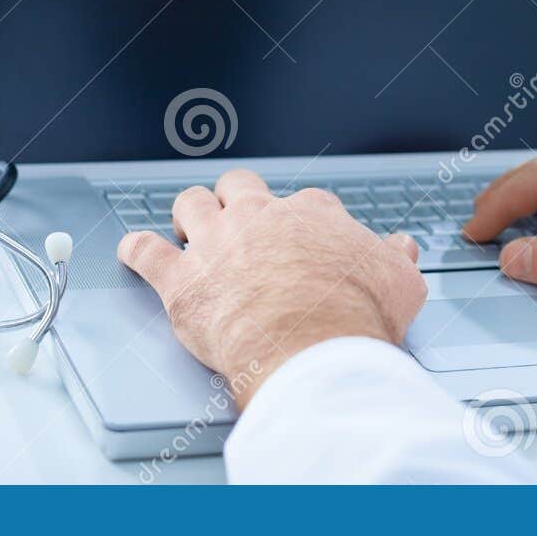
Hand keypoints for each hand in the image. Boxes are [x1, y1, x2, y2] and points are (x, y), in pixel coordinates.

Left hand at [116, 168, 427, 407]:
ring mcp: (217, 244)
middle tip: (237, 217)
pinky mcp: (182, 281)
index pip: (305, 201)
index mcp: (311, 216)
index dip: (300, 217)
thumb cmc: (355, 318)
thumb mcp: (400, 284)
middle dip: (237, 196)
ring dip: (188, 214)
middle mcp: (260, 218)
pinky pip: (145, 252)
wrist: (311, 349)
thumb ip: (399, 261)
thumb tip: (403, 248)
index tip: (300, 232)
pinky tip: (133, 250)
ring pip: (190, 205)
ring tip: (187, 226)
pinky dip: (136, 249)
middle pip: (240, 186)